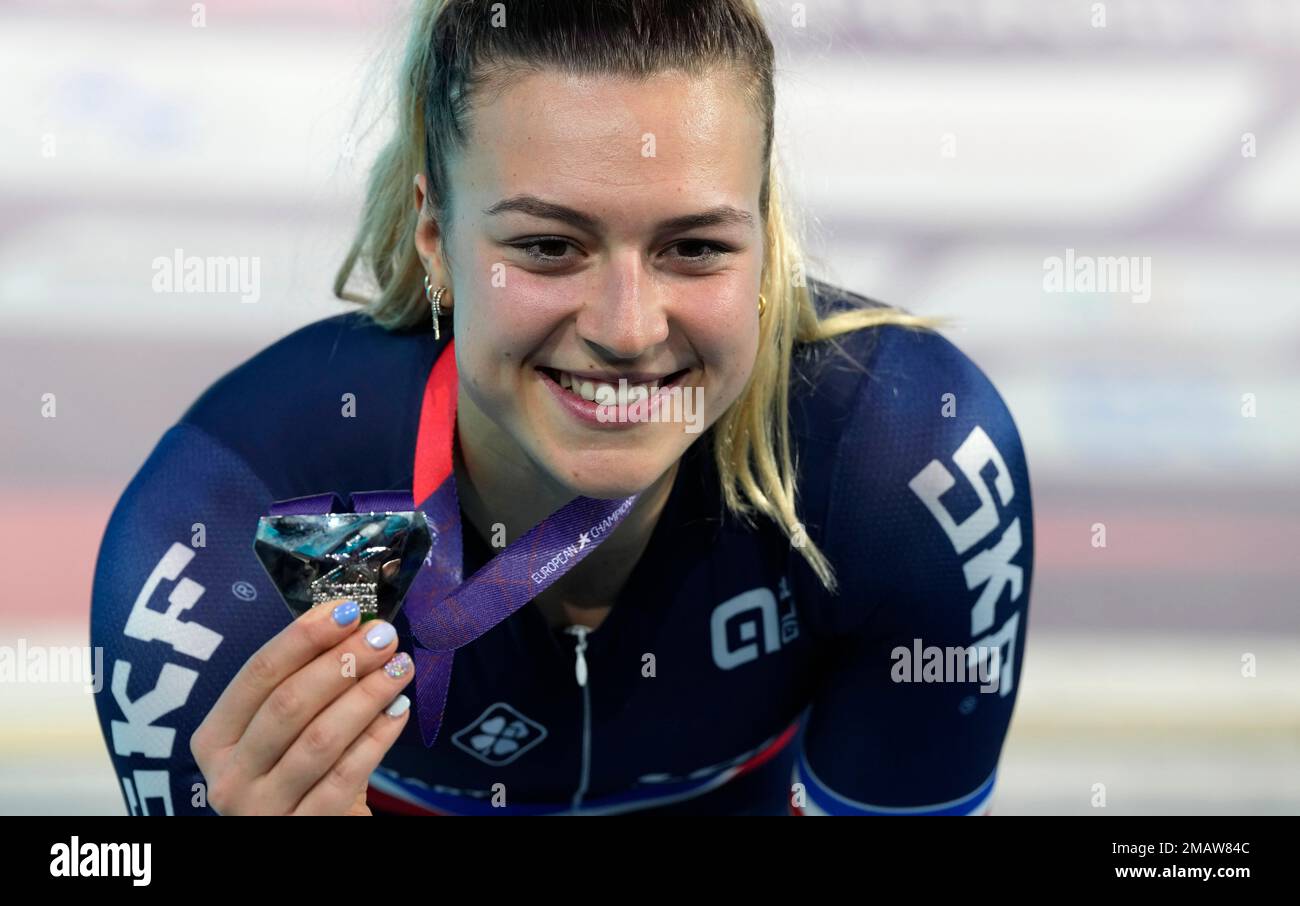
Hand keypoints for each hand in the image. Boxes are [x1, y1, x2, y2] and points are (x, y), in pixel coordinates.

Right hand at [190, 598, 414, 814]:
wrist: (304, 832)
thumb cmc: (295, 770)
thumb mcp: (283, 730)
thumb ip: (305, 681)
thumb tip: (354, 622)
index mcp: (215, 739)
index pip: (257, 674)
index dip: (303, 638)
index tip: (346, 610)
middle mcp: (229, 775)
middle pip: (288, 704)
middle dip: (341, 662)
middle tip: (383, 636)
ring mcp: (262, 808)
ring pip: (320, 739)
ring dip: (367, 695)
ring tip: (400, 666)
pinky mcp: (303, 828)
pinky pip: (347, 775)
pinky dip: (377, 737)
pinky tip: (399, 710)